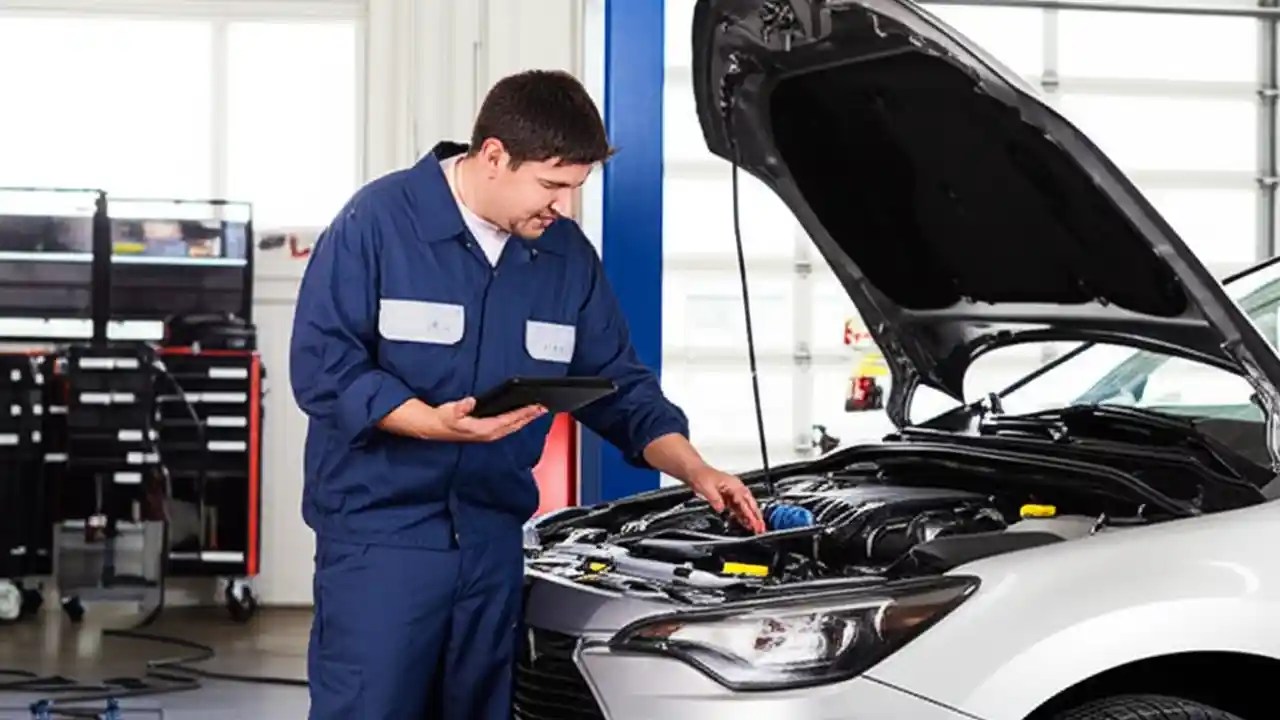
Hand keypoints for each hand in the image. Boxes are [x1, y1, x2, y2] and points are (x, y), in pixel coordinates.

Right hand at [422, 397, 546, 441]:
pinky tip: (523, 416)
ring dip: (526, 419)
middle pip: (515, 425)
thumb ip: (460, 407)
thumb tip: (470, 402)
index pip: (509, 419)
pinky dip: (518, 421)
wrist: (436, 428)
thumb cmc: (445, 419)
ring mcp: (490, 434)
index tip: (535, 407)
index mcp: (484, 429)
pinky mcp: (488, 433)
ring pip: (513, 427)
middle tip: (544, 408)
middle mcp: (489, 434)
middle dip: (530, 416)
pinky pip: (508, 427)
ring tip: (538, 411)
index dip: (524, 413)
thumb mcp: (450, 412)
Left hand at [685, 466, 765, 533]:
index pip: (744, 501)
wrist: (695, 472)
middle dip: (756, 516)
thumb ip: (716, 500)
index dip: (749, 513)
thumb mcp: (707, 488)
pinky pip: (737, 508)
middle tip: (761, 527)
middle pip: (749, 503)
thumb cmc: (702, 475)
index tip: (753, 522)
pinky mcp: (728, 497)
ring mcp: (732, 493)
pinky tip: (744, 522)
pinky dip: (742, 515)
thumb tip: (721, 509)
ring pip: (745, 506)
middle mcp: (736, 488)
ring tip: (756, 528)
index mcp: (734, 484)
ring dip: (750, 517)